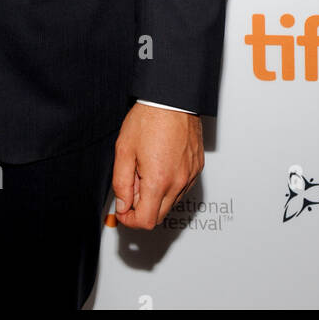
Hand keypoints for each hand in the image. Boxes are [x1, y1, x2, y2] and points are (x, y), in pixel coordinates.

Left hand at [112, 102, 202, 229]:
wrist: (171, 98)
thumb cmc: (148, 118)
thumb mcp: (124, 150)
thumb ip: (121, 183)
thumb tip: (122, 205)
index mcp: (158, 180)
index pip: (146, 221)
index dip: (130, 220)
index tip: (122, 210)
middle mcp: (178, 182)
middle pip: (159, 216)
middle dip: (142, 208)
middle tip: (132, 184)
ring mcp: (190, 175)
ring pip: (171, 202)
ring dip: (156, 195)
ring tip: (146, 168)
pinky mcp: (197, 167)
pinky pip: (182, 187)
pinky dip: (169, 184)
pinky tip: (160, 164)